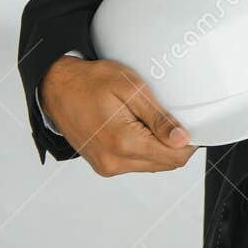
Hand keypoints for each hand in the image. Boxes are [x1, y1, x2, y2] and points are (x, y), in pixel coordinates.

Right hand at [39, 55, 196, 175]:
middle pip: (165, 164)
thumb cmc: (90, 82)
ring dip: (159, 148)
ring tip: (149, 121)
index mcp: (123, 143)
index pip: (174, 157)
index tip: (191, 125)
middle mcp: (114, 162)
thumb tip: (183, 139)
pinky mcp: (102, 165)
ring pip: (151, 165)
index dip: (190, 142)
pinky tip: (137, 129)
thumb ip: (158, 118)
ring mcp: (106, 166)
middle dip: (175, 145)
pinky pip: (134, 163)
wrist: (56, 88)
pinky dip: (143, 149)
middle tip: (171, 118)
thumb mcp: (131, 89)